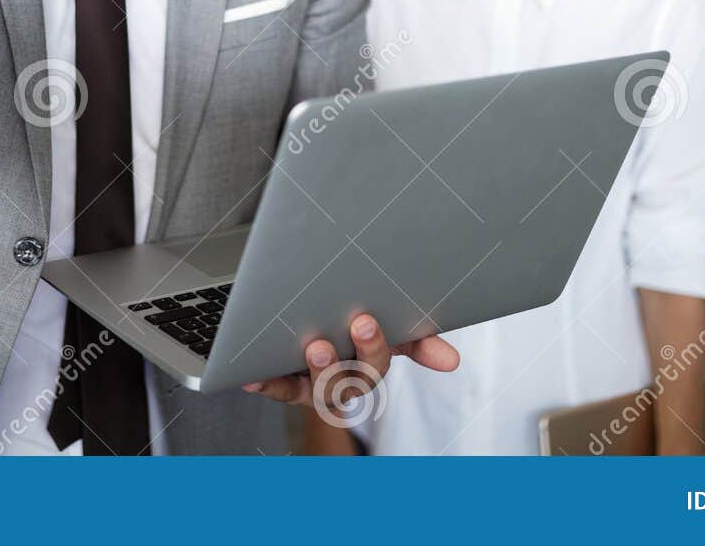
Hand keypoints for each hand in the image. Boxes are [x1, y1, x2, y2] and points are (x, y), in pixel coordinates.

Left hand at [243, 313, 459, 409]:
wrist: (303, 316)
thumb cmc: (347, 324)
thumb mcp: (386, 327)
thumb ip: (416, 339)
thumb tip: (451, 361)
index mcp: (369, 364)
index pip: (381, 363)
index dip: (378, 347)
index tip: (369, 321)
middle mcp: (344, 380)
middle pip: (357, 379)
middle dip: (360, 354)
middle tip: (358, 323)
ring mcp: (314, 383)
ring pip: (322, 388)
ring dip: (321, 369)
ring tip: (316, 346)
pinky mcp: (286, 382)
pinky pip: (279, 389)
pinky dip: (267, 384)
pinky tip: (254, 376)